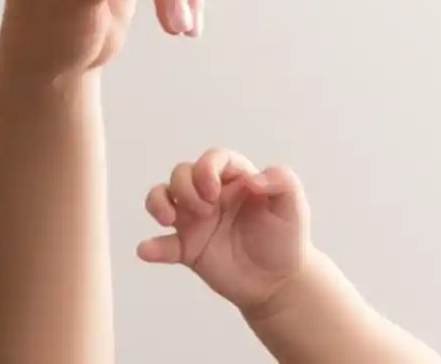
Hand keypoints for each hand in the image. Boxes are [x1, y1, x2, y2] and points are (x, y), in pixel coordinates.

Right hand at [137, 148, 313, 312]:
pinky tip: (146, 250)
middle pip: (181, 173)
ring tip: (168, 220)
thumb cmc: (286, 238)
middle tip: (205, 210)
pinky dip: (151, 246)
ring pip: (162, 197)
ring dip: (157, 202)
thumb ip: (281, 182)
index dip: (207, 168)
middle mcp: (210, 195)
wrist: (280, 281)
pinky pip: (163, 244)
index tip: (213, 191)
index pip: (213, 159)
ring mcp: (196, 221)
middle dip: (185, 187)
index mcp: (235, 180)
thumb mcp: (294, 206)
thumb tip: (252, 178)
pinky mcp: (188, 248)